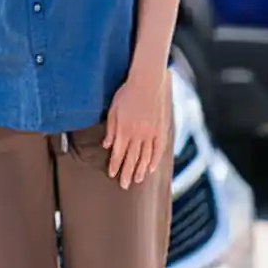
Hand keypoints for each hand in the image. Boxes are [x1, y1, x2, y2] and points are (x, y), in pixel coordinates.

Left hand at [104, 70, 169, 189]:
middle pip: (131, 158)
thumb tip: (107, 145)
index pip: (118, 153)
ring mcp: (150, 133)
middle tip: (124, 186)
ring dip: (140, 169)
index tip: (113, 175)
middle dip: (126, 173)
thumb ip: (111, 129)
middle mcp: (137, 135)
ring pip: (145, 156)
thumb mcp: (113, 109)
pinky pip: (158, 148)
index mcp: (124, 130)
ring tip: (136, 180)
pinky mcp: (160, 129)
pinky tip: (151, 168)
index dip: (115, 165)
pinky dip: (154, 159)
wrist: (147, 81)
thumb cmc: (127, 93)